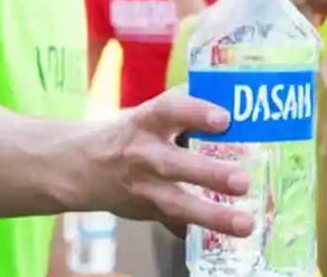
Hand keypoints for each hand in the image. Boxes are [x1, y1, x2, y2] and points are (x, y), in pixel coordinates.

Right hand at [88, 88, 253, 239]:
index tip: (224, 118)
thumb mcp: (152, 112)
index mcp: (146, 122)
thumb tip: (233, 90)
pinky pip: (175, 224)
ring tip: (245, 223)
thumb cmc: (133, 132)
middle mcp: (142, 154)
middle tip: (243, 181)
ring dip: (212, 215)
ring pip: (177, 204)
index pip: (169, 112)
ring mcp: (143, 188)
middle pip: (174, 165)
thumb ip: (188, 103)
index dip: (196, 114)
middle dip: (210, 174)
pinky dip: (200, 230)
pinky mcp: (148, 211)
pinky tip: (226, 235)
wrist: (82, 166)